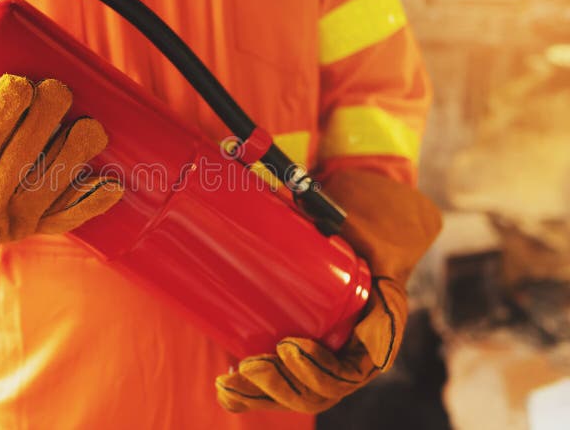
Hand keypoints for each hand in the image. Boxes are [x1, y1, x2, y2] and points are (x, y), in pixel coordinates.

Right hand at [0, 74, 122, 259]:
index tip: (22, 83)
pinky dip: (89, 204)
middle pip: (22, 157)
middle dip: (46, 120)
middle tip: (61, 89)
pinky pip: (63, 219)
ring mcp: (11, 222)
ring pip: (48, 187)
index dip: (7, 109)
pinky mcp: (30, 230)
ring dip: (75, 157)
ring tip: (93, 128)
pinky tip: (113, 186)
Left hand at [215, 170, 441, 412]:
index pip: (357, 367)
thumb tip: (314, 221)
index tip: (289, 348)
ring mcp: (331, 347)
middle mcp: (359, 345)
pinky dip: (258, 389)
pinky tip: (230, 387)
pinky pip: (286, 376)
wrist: (370, 217)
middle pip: (324, 387)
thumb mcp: (376, 232)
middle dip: (283, 386)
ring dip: (265, 395)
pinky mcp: (306, 342)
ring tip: (229, 385)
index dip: (323, 370)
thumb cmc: (373, 225)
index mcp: (382, 324)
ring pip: (302, 389)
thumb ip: (360, 235)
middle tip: (248, 367)